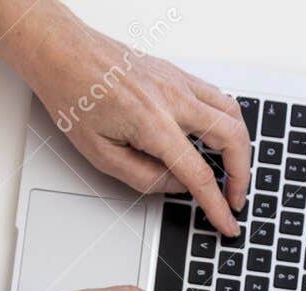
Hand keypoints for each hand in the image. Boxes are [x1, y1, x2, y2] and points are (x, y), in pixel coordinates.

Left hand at [9, 5, 250, 234]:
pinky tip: (217, 139)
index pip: (199, 174)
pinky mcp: (176, 73)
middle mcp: (172, 98)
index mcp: (152, 124)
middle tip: (235, 198)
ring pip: (232, 113)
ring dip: (240, 146)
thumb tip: (177, 187)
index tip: (228, 222)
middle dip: (242, 174)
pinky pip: (216, 96)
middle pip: (231, 137)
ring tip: (232, 171)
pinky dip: (226, 122)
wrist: (62, 52)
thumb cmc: (73, 95)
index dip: (218, 205)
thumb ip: (145, 178)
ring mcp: (178, 81)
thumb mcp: (101, 155)